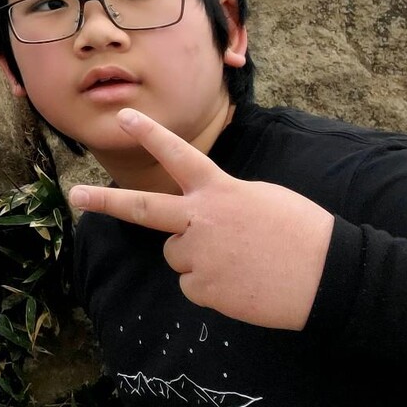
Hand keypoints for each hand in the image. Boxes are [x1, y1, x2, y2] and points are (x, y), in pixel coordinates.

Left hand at [68, 108, 333, 330]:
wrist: (331, 278)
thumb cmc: (302, 234)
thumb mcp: (259, 199)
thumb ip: (220, 202)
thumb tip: (197, 219)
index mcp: (219, 191)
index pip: (178, 155)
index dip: (150, 134)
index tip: (123, 116)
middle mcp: (201, 220)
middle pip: (143, 208)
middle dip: (105, 201)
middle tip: (75, 196)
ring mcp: (199, 255)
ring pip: (177, 255)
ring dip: (199, 259)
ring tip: (240, 262)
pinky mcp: (203, 289)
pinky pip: (193, 286)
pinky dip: (212, 287)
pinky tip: (242, 284)